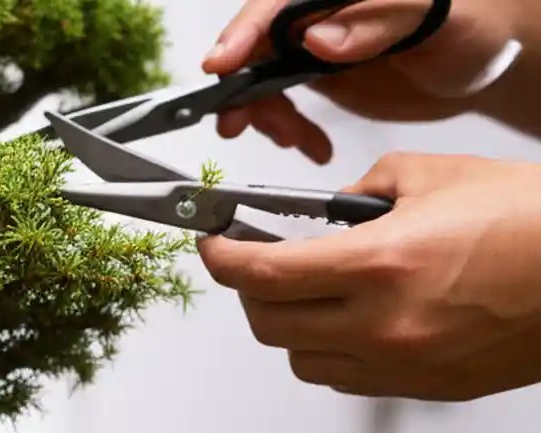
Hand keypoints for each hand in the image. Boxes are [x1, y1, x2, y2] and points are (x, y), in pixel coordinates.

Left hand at [197, 152, 540, 400]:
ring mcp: (402, 365)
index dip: (221, 258)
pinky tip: (352, 320)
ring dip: (290, 326)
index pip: (262, 274)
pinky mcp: (425, 389)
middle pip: (268, 325)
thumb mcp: (435, 176)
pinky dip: (331, 351)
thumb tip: (328, 210)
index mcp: (379, 266)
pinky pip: (347, 379)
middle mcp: (382, 325)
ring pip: (301, 361)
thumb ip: (364, 189)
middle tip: (259, 262)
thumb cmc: (529, 221)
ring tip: (310, 293)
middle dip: (250, 291)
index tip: (211, 243)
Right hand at [202, 0, 519, 163]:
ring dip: (266, 117)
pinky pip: (280, 102)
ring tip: (296, 141)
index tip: (222, 64)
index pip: (272, 6)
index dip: (242, 34)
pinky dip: (288, 131)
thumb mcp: (433, 18)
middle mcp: (314, 14)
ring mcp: (310, 44)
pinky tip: (312, 147)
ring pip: (258, 79)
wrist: (481, 59)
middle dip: (241, 88)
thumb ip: (378, 20)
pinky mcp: (314, 74)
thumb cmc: (470, 25)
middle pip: (253, 46)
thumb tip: (316, 39)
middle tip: (238, 123)